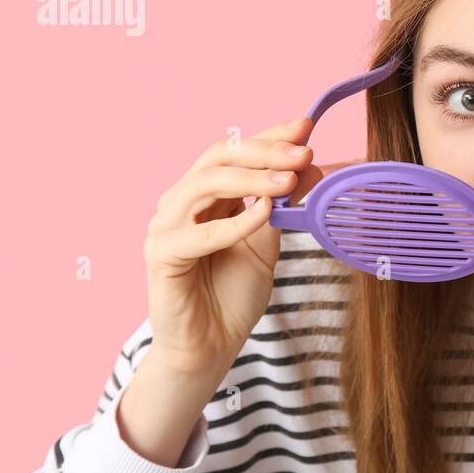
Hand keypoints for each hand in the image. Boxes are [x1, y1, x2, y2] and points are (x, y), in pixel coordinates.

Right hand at [143, 114, 357, 381]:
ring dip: (251, 179)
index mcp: (207, 194)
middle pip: (219, 157)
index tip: (306, 126)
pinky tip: (266, 214)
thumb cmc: (233, 295)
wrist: (210, 347)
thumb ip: (284, 206)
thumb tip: (313, 166)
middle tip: (303, 152)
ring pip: (205, 184)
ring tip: (289, 180)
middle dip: (264, 150)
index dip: (270, 135)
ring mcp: (166, 226)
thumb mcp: (269, 243)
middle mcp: (182, 202)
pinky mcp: (160, 255)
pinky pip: (199, 233)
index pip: (236, 151)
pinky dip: (235, 221)